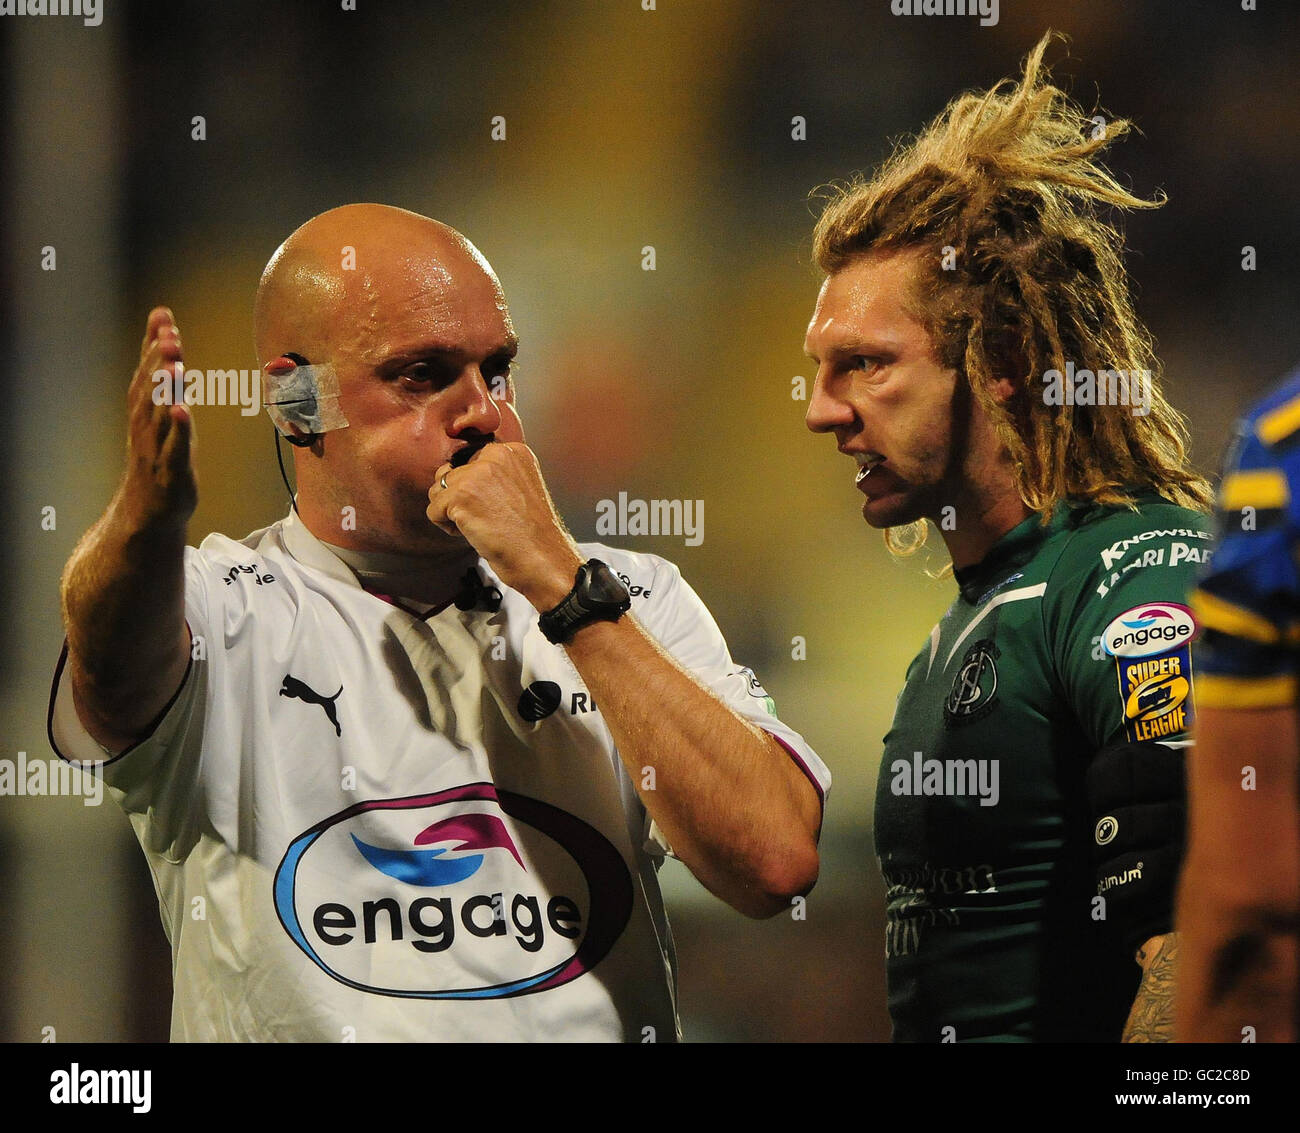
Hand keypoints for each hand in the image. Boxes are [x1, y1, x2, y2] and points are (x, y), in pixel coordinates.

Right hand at [123, 307, 197, 528]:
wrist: (149, 509)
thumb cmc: (159, 453)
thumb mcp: (162, 410)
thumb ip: (162, 370)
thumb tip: (163, 327)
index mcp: (145, 409)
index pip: (147, 370)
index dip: (153, 343)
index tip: (163, 316)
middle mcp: (145, 424)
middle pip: (151, 388)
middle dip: (159, 361)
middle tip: (169, 335)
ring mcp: (156, 448)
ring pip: (159, 416)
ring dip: (166, 391)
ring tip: (174, 366)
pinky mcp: (171, 471)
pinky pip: (173, 448)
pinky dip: (178, 430)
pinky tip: (182, 411)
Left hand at [427, 442, 581, 608]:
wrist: (544, 558)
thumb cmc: (533, 534)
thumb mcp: (521, 488)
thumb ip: (494, 475)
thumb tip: (453, 475)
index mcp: (513, 451)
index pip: (471, 459)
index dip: (474, 488)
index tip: (492, 506)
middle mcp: (496, 454)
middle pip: (451, 473)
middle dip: (459, 499)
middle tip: (487, 518)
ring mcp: (477, 473)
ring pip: (438, 490)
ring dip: (451, 512)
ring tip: (479, 525)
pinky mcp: (461, 495)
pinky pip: (433, 511)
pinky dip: (447, 528)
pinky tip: (474, 534)